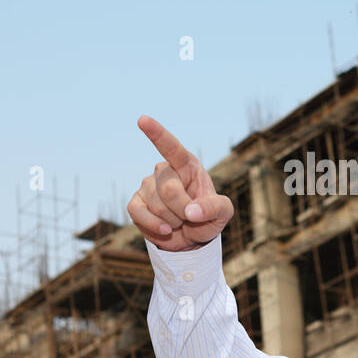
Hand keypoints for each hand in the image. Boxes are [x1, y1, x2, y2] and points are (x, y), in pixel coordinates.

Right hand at [129, 116, 234, 251]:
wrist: (191, 238)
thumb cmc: (207, 218)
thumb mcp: (223, 213)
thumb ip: (213, 208)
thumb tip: (190, 211)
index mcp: (187, 165)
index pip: (172, 147)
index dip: (157, 133)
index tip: (142, 120)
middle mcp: (164, 171)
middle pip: (169, 189)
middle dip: (183, 209)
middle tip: (190, 216)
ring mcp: (147, 186)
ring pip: (157, 205)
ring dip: (172, 221)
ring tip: (178, 221)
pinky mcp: (135, 203)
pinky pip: (138, 213)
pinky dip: (154, 226)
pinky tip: (165, 230)